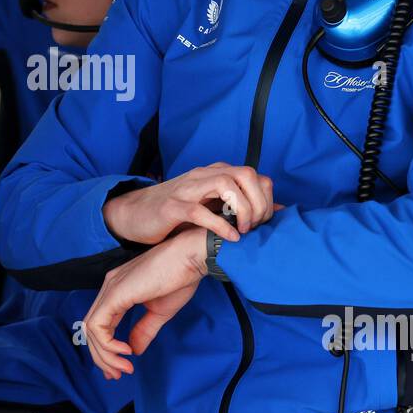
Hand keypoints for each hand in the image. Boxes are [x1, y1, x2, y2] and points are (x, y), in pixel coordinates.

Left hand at [83, 227, 208, 378]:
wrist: (191, 257)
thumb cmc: (180, 277)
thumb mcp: (159, 311)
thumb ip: (144, 330)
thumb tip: (134, 350)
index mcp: (118, 290)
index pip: (100, 324)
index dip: (105, 351)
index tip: (121, 367)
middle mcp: (109, 287)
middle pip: (91, 329)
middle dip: (102, 358)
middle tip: (118, 374)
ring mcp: (110, 289)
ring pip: (91, 330)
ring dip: (106, 355)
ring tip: (125, 367)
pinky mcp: (115, 293)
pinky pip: (98, 326)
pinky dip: (108, 345)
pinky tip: (126, 352)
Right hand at [102, 163, 274, 245]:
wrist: (134, 214)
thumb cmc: (175, 213)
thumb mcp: (211, 206)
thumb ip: (240, 206)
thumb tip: (278, 210)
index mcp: (214, 173)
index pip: (253, 174)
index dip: (265, 197)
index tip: (264, 221)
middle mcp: (203, 176)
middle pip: (245, 174)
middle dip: (258, 202)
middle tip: (256, 226)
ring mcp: (187, 189)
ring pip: (226, 185)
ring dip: (243, 209)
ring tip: (243, 230)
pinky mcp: (172, 207)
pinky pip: (200, 211)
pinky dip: (220, 225)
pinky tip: (229, 238)